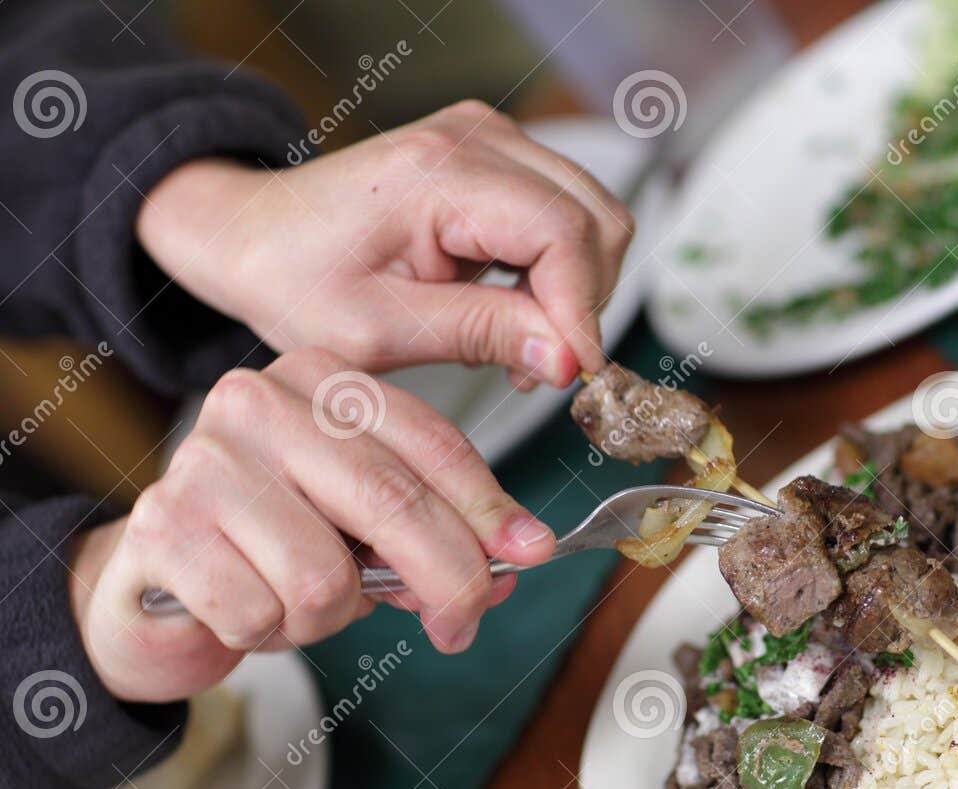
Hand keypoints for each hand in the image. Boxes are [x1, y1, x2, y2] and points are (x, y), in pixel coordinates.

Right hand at [69, 349, 555, 703]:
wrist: (152, 584)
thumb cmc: (270, 546)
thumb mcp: (363, 527)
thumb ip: (435, 533)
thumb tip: (517, 557)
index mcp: (320, 381)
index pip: (428, 441)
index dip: (487, 507)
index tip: (531, 551)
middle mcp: (257, 402)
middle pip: (390, 500)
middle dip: (447, 577)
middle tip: (459, 625)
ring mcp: (203, 461)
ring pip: (323, 577)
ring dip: (328, 617)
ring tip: (297, 603)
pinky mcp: (163, 527)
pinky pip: (262, 612)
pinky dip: (268, 633)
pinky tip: (244, 609)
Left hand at [135, 100, 634, 388]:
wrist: (255, 235)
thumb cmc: (296, 279)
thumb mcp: (380, 329)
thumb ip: (483, 334)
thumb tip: (568, 358)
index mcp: (436, 174)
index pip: (561, 233)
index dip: (581, 310)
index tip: (576, 373)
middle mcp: (474, 139)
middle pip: (595, 219)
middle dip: (583, 302)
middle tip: (540, 365)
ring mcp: (491, 140)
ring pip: (595, 218)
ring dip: (575, 290)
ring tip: (520, 343)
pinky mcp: (498, 157)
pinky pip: (569, 215)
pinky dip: (560, 273)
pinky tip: (513, 311)